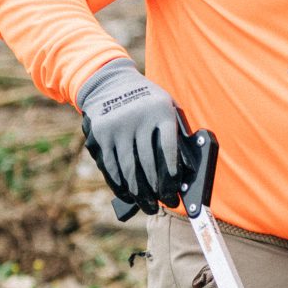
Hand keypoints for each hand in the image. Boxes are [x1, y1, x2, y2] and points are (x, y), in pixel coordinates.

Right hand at [78, 60, 183, 212]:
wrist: (110, 82)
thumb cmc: (147, 101)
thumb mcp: (166, 105)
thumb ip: (175, 131)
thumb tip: (186, 169)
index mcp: (160, 110)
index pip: (168, 146)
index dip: (172, 170)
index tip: (176, 187)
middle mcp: (137, 119)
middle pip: (148, 162)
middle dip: (158, 187)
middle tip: (166, 203)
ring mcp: (116, 128)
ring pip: (129, 168)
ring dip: (139, 191)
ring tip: (149, 205)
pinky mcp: (100, 136)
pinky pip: (111, 167)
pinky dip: (120, 184)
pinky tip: (129, 194)